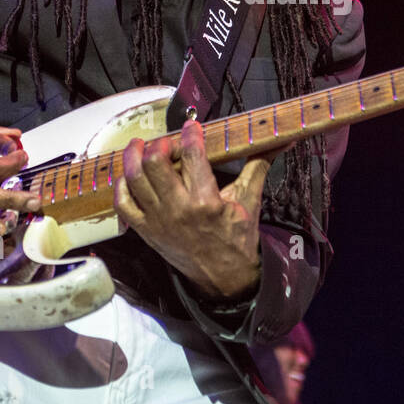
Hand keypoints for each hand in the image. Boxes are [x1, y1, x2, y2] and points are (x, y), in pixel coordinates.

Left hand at [115, 120, 268, 301]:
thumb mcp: (249, 200)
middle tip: (166, 141)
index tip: (191, 126)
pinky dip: (122, 185)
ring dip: (134, 156)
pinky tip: (130, 175)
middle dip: (159, 144)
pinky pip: (123, 204)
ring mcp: (158, 221)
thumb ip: (259, 165)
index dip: (190, 133)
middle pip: (155, 162)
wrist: (223, 277)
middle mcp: (178, 209)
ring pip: (135, 179)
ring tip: (139, 146)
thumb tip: (282, 140)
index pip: (192, 154)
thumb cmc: (236, 238)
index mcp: (206, 201)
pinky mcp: (146, 231)